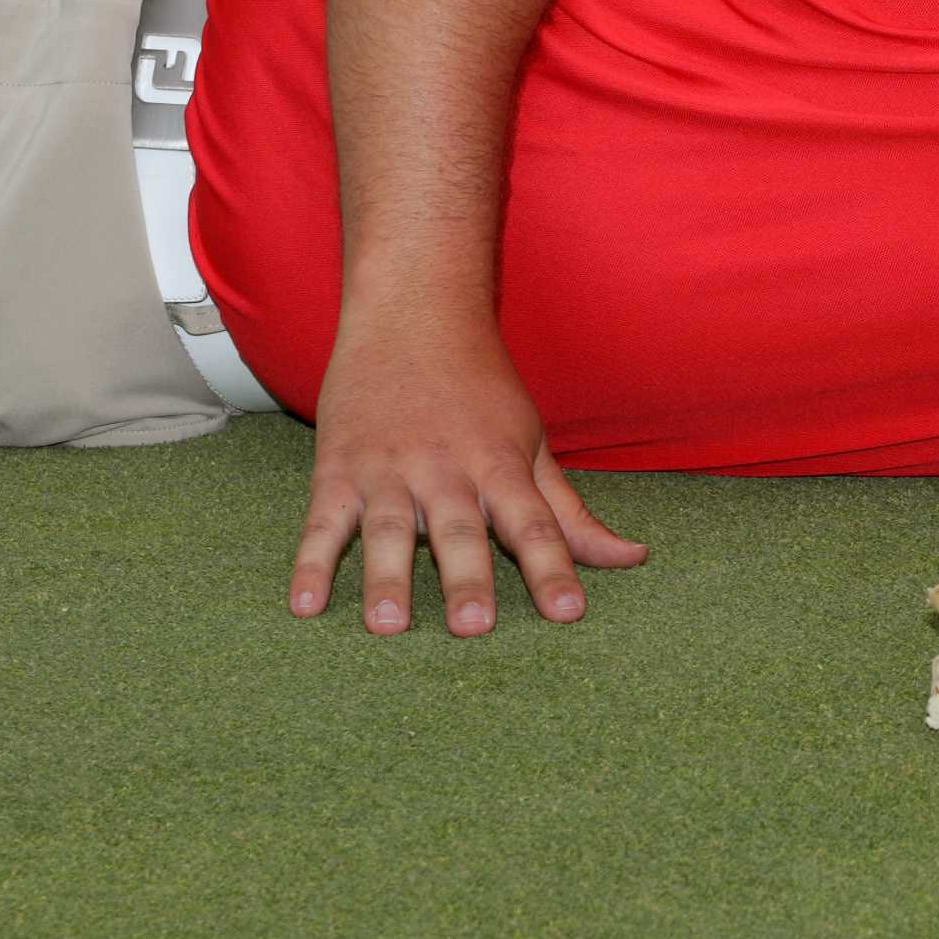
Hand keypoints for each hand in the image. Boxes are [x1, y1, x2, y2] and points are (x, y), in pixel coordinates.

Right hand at [289, 326, 647, 635]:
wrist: (412, 312)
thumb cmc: (481, 386)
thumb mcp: (533, 441)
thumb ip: (570, 511)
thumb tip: (634, 557)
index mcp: (500, 464)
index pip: (534, 523)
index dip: (553, 568)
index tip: (568, 613)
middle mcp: (446, 468)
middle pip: (460, 530)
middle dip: (467, 578)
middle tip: (472, 627)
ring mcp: (388, 469)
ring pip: (389, 528)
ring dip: (387, 577)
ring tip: (387, 626)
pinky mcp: (337, 468)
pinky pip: (323, 522)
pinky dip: (310, 562)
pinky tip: (304, 604)